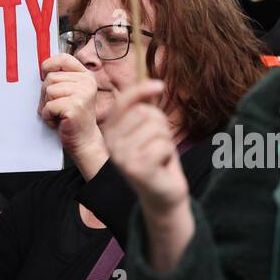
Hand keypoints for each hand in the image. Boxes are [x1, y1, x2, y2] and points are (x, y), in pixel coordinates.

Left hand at [38, 53, 105, 178]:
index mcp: (85, 76)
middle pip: (51, 77)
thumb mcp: (70, 92)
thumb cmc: (73, 116)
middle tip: (56, 107)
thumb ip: (61, 79)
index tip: (44, 74)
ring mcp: (82, 94)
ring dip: (47, 106)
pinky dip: (48, 116)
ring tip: (58, 114)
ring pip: (48, 90)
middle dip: (46, 94)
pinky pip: (48, 106)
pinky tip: (59, 121)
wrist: (84, 140)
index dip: (49, 64)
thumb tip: (42, 68)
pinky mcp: (75, 106)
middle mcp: (87, 82)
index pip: (64, 58)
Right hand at [105, 80, 194, 270]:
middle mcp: (111, 143)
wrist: (162, 197)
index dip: (142, 90)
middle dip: (160, 125)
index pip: (125, 102)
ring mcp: (122, 157)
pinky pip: (163, 145)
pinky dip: (169, 154)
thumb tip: (155, 83)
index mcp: (111, 132)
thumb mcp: (148, 131)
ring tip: (159, 155)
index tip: (160, 85)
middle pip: (145, 113)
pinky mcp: (136, 168)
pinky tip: (162, 166)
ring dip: (166, 141)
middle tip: (158, 144)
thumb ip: (145, 108)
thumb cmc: (157, 160)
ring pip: (156, 128)